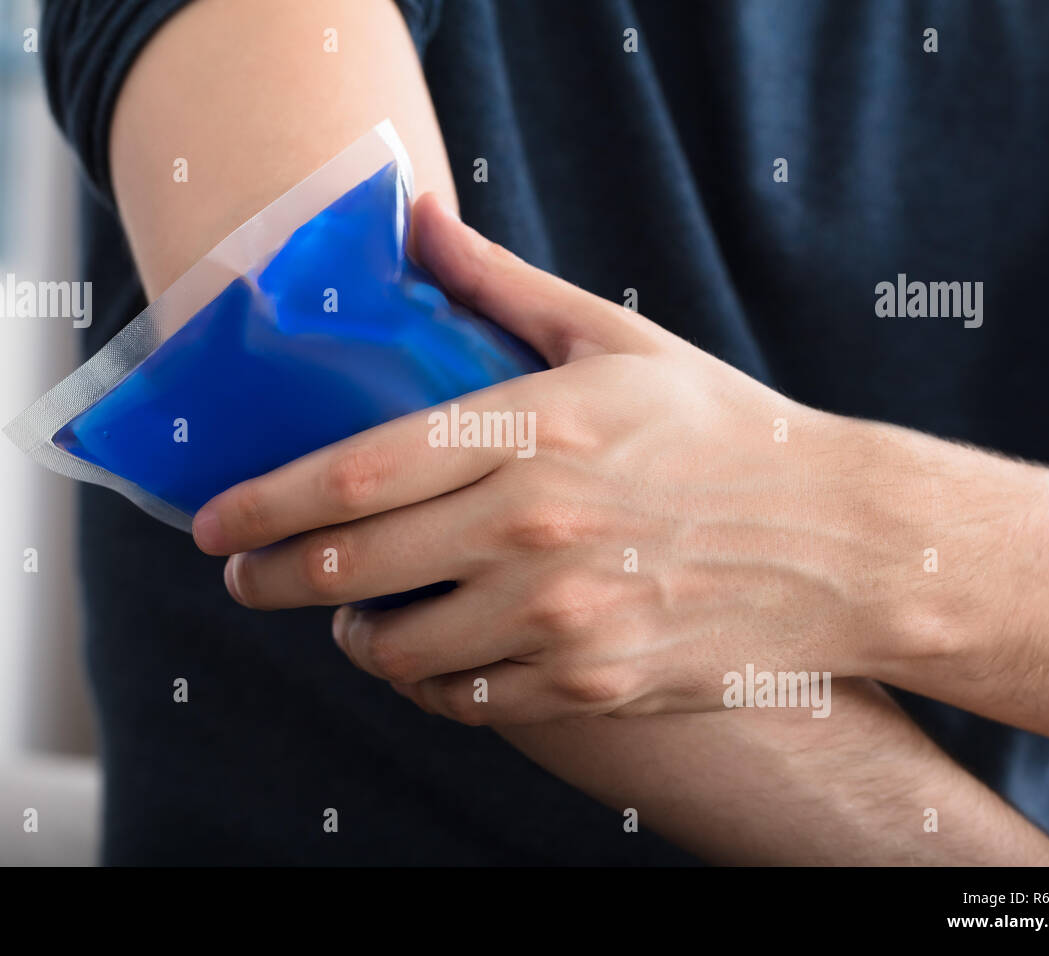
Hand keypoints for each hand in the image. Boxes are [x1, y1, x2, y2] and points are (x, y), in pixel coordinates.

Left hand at [192, 193, 912, 724]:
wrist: (836, 541)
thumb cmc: (722, 431)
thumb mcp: (614, 338)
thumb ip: (499, 282)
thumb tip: (414, 221)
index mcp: (530, 431)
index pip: (350, 477)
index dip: (259, 507)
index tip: (212, 524)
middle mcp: (533, 530)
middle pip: (345, 571)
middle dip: (270, 581)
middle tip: (246, 580)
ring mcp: (562, 619)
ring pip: (395, 653)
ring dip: (352, 638)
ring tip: (353, 616)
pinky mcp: (591, 685)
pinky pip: (464, 699)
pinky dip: (426, 684)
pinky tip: (431, 658)